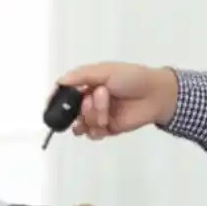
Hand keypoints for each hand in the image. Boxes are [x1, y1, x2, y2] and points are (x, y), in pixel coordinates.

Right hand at [55, 62, 178, 139]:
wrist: (155, 95)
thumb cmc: (133, 78)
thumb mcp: (105, 71)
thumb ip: (81, 76)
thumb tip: (60, 81)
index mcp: (89, 83)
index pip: (66, 92)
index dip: (57, 99)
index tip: (51, 105)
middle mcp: (91, 100)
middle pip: (72, 110)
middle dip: (83, 107)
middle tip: (98, 97)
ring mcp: (99, 115)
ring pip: (82, 123)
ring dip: (92, 117)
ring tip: (107, 110)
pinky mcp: (108, 128)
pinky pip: (92, 135)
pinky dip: (96, 131)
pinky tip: (105, 124)